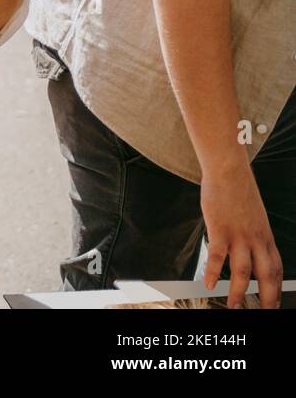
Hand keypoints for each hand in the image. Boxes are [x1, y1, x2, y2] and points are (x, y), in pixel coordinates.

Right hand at [201, 164, 283, 307]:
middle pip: (265, 276)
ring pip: (242, 271)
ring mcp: (238, 236)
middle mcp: (256, 240)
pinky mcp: (220, 229)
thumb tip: (251, 251)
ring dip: (237, 292)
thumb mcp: (254, 217)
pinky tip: (207, 283)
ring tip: (232, 306)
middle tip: (262, 313)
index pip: (276, 270)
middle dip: (266, 299)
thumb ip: (254, 235)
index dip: (276, 290)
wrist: (230, 172)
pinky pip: (218, 256)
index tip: (273, 304)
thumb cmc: (238, 191)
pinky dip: (212, 272)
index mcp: (266, 237)